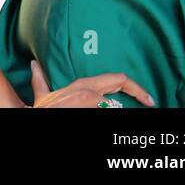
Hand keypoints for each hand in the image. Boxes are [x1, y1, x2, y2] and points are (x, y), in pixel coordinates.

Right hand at [29, 61, 155, 107]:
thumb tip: (34, 65)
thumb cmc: (45, 111)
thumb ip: (40, 80)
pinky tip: (116, 114)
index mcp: (83, 86)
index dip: (136, 87)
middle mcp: (91, 94)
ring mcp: (94, 105)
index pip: (117, 79)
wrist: (40, 120)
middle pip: (122, 83)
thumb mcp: (43, 96)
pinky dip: (116, 114)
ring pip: (117, 106)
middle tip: (151, 102)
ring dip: (121, 109)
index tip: (148, 98)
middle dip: (140, 93)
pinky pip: (111, 112)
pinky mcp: (95, 113)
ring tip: (133, 110)